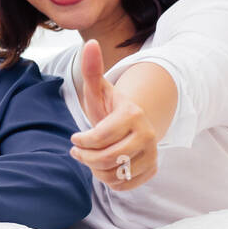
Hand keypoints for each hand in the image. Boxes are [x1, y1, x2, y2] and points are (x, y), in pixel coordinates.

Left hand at [70, 39, 158, 190]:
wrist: (131, 123)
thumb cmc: (108, 106)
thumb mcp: (98, 89)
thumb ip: (91, 69)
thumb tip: (90, 43)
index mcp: (133, 114)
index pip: (100, 138)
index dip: (82, 142)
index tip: (75, 138)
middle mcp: (147, 135)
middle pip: (106, 158)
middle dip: (85, 157)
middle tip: (78, 151)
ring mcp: (152, 154)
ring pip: (114, 174)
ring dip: (96, 169)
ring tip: (92, 157)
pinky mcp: (152, 169)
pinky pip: (124, 185)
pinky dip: (110, 180)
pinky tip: (106, 167)